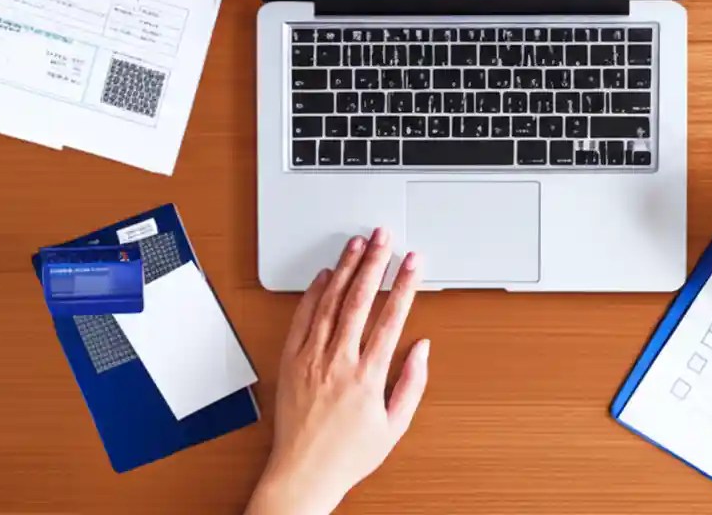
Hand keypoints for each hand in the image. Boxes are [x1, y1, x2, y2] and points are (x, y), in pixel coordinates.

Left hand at [247, 228, 427, 514]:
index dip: (404, 285)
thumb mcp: (395, 425)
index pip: (391, 318)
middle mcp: (338, 362)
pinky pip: (302, 320)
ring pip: (330, 303)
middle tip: (383, 237)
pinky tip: (325, 275)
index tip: (412, 262)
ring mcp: (311, 359)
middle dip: (374, 263)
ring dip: (345, 270)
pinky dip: (313, 294)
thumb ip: (412, 383)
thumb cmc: (349, 454)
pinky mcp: (290, 362)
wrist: (303, 473)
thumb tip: (422, 348)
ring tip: (356, 245)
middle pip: (359, 300)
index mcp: (368, 377)